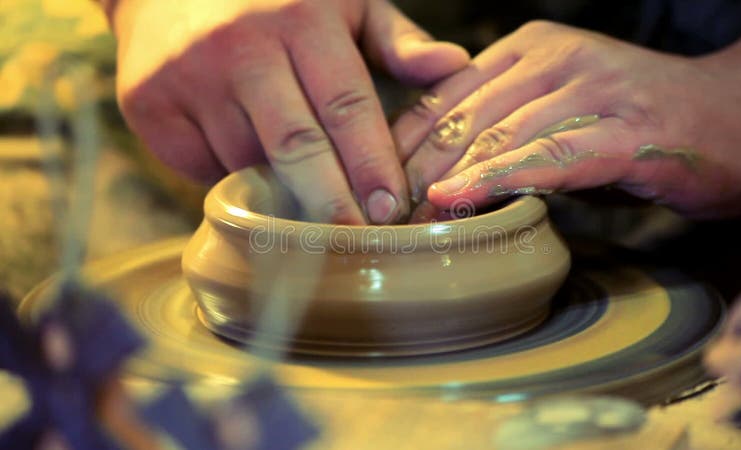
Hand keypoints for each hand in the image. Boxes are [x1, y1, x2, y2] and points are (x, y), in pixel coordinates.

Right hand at [110, 0, 468, 223]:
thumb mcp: (343, 3)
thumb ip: (398, 40)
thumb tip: (455, 66)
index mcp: (301, 19)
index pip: (347, 106)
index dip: (372, 164)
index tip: (392, 210)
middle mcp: (242, 47)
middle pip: (297, 147)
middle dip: (332, 205)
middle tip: (357, 244)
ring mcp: (188, 76)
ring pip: (249, 162)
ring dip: (280, 184)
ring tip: (300, 180)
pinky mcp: (149, 105)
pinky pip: (203, 165)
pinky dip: (230, 172)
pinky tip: (242, 151)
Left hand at [393, 19, 740, 219]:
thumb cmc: (642, 122)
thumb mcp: (562, 112)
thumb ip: (508, 128)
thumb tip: (442, 173)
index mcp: (533, 47)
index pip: (447, 93)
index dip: (404, 141)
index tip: (374, 183)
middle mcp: (558, 57)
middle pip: (463, 114)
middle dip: (414, 167)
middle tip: (382, 213)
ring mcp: (593, 89)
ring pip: (498, 134)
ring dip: (445, 179)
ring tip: (406, 219)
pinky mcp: (625, 131)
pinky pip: (548, 156)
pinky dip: (497, 180)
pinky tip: (457, 200)